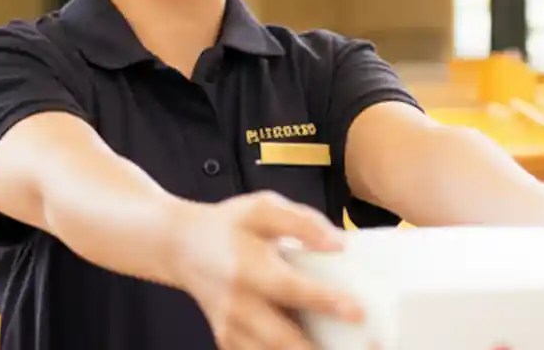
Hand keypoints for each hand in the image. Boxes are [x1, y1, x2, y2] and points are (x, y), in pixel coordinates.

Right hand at [170, 192, 363, 349]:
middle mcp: (237, 303)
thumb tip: (338, 243)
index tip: (358, 312)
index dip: (325, 301)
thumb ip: (302, 222)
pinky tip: (313, 348)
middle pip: (279, 338)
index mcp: (248, 267)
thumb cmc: (229, 225)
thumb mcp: (263, 208)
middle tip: (361, 348)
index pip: (290, 289)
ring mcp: (231, 327)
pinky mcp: (228, 339)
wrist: (181, 246)